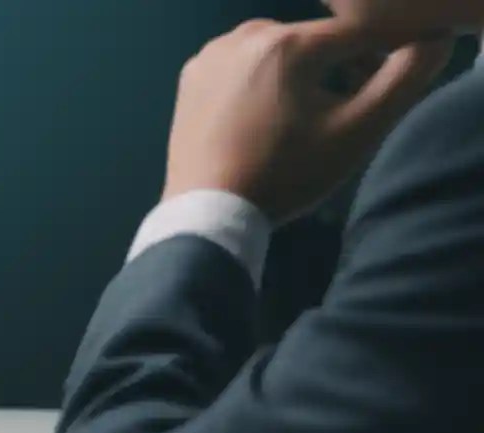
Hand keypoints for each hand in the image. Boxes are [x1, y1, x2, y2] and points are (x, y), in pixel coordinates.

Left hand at [163, 18, 452, 223]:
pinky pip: (241, 67)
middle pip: (314, 40)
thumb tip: (429, 43)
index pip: (357, 33)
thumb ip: (402, 78)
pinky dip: (260, 83)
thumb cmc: (286, 174)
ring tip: (302, 120)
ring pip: (277, 51)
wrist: (209, 212)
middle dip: (337, 67)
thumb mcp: (357, 130)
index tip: (377, 93)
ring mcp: (210, 55)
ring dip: (299, 74)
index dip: (379, 58)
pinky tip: (263, 121)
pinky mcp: (190, 77)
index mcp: (286, 42)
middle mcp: (243, 35)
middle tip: (342, 111)